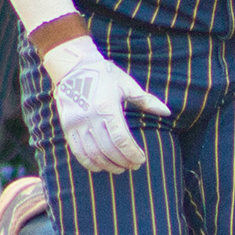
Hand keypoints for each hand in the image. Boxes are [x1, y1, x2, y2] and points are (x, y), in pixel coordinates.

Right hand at [42, 35, 171, 173]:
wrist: (74, 67)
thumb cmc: (105, 75)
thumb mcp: (127, 84)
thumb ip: (146, 100)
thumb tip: (167, 112)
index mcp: (107, 106)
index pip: (121, 139)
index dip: (132, 153)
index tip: (141, 160)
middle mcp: (90, 117)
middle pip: (108, 149)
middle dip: (123, 161)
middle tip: (134, 165)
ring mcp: (76, 123)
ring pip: (93, 154)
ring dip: (108, 165)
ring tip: (120, 168)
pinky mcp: (67, 127)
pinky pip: (77, 151)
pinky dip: (89, 163)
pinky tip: (100, 166)